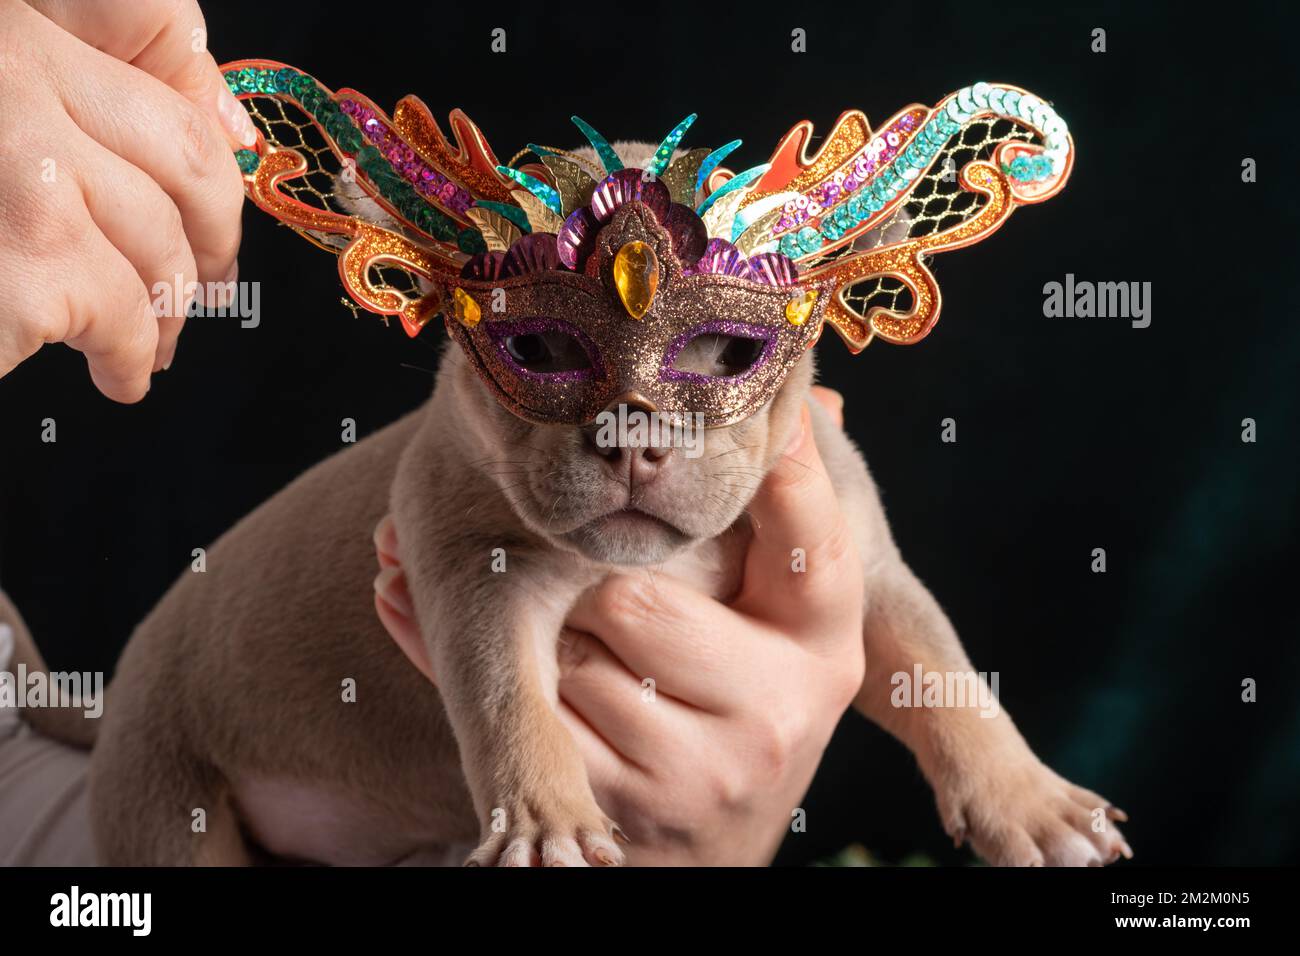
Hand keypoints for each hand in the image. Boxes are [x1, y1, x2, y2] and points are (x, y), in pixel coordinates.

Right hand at [0, 0, 253, 400]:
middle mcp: (12, 77)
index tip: (213, 225)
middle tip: (198, 294)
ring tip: (150, 349)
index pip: (166, 103)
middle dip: (206, 246)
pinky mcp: (24, 264)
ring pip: (154, 248)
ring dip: (164, 312)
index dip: (209, 179)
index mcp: (9, 34)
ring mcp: (22, 169)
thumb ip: (62, 115)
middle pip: (183, 170)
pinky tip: (119, 375)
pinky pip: (117, 318)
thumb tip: (212, 146)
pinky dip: (128, 357)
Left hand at [374, 387, 863, 864]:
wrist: (713, 839)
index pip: (813, 539)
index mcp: (824, 644)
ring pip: (566, 656)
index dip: (788, 466)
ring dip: (528, 623)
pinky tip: (408, 599)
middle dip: (580, 576)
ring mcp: (700, 772)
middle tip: (562, 554)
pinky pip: (518, 715)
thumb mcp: (779, 616)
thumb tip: (812, 394)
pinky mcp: (621, 812)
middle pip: (636, 597)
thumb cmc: (736, 690)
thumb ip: (782, 517)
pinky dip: (451, 657)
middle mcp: (777, 710)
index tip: (770, 403)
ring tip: (519, 599)